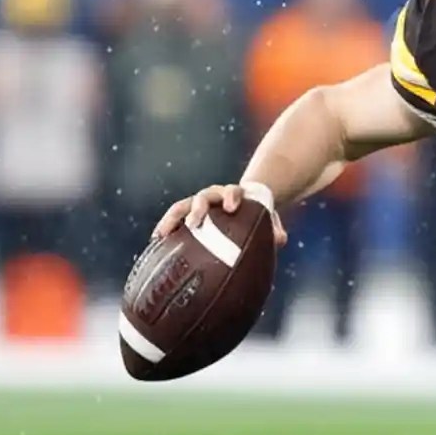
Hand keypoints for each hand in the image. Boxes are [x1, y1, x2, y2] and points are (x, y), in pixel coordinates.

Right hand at [152, 183, 287, 247]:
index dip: (231, 197)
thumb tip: (280, 239)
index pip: (233, 191)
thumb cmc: (254, 214)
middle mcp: (212, 195)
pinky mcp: (186, 213)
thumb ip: (274, 227)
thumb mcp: (265, 218)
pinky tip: (155, 243)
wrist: (240, 203)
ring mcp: (197, 203)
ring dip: (172, 219)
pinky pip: (173, 219)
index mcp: (233, 194)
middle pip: (202, 197)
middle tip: (193, 224)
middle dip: (197, 209)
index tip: (231, 207)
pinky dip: (165, 227)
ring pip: (182, 206)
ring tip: (162, 234)